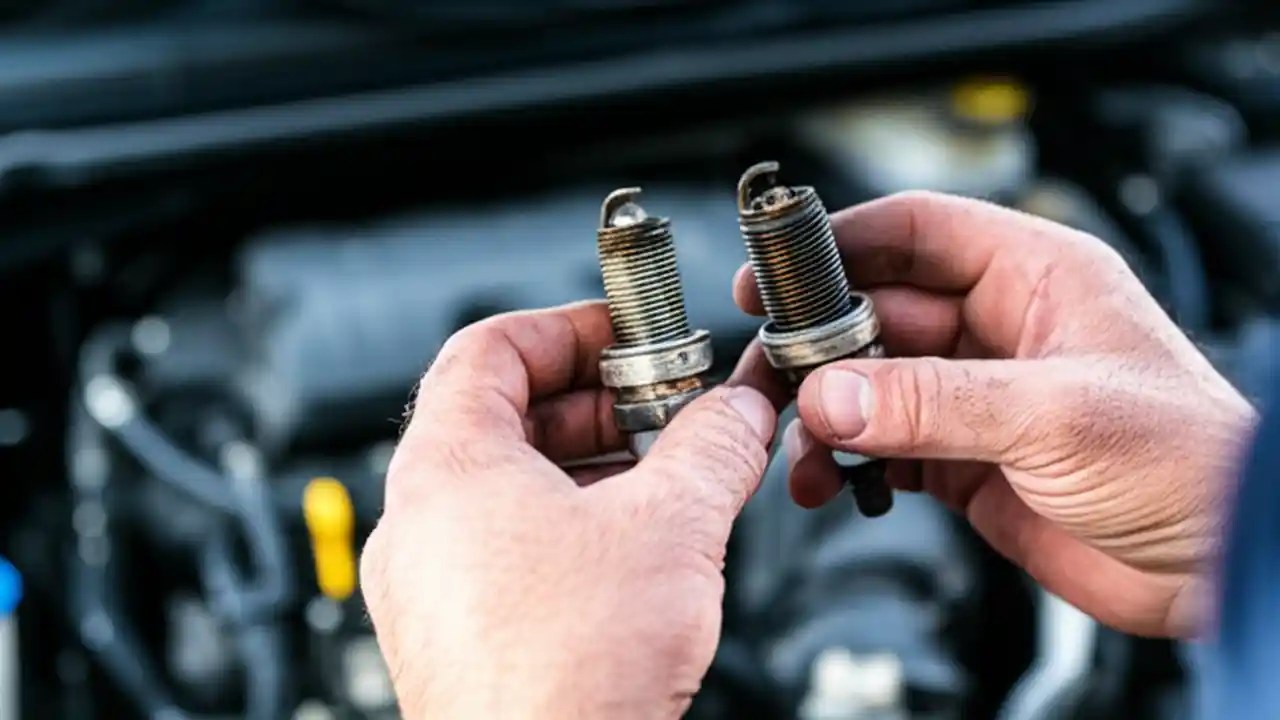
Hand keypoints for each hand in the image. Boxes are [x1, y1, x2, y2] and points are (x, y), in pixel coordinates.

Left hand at [360, 302, 776, 718]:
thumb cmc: (565, 674)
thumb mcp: (671, 527)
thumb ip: (713, 447)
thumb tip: (738, 412)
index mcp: (447, 467)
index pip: (489, 347)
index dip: (566, 329)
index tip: (625, 337)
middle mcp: (421, 521)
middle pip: (503, 415)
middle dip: (597, 403)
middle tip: (664, 411)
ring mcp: (430, 583)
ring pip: (509, 487)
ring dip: (590, 467)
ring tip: (663, 481)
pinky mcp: (455, 634)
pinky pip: (506, 548)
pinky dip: (569, 527)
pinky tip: (634, 552)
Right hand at [732, 191, 1255, 637]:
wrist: (1221, 567)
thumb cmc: (1190, 462)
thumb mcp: (1056, 414)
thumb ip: (934, 402)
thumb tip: (832, 393)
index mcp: (1034, 278)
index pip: (917, 232)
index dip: (841, 243)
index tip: (775, 269)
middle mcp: (998, 329)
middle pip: (877, 313)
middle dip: (816, 344)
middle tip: (769, 375)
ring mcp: (977, 397)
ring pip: (869, 385)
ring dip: (824, 412)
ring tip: (798, 443)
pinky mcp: (964, 460)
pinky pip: (880, 446)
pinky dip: (844, 461)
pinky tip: (828, 479)